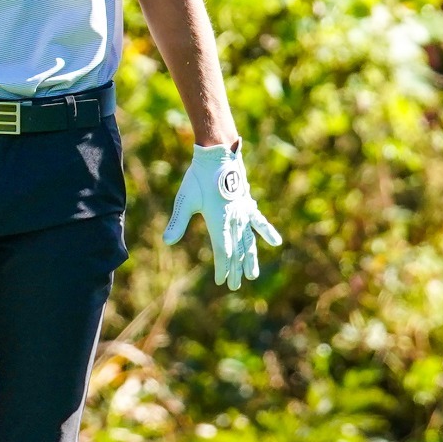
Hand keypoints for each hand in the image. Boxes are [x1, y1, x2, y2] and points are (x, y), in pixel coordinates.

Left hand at [164, 141, 282, 290]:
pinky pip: (259, 221)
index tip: (221, 281)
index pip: (222, 250)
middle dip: (236, 269)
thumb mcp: (184, 200)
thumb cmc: (198, 178)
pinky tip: (276, 242)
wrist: (217, 156)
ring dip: (250, 258)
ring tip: (252, 275)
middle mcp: (234, 219)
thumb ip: (178, 223)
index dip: (222, 267)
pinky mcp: (248, 203)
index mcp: (219, 221)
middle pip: (237, 250)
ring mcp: (243, 212)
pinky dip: (267, 232)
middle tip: (235, 286)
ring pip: (249, 240)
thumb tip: (166, 242)